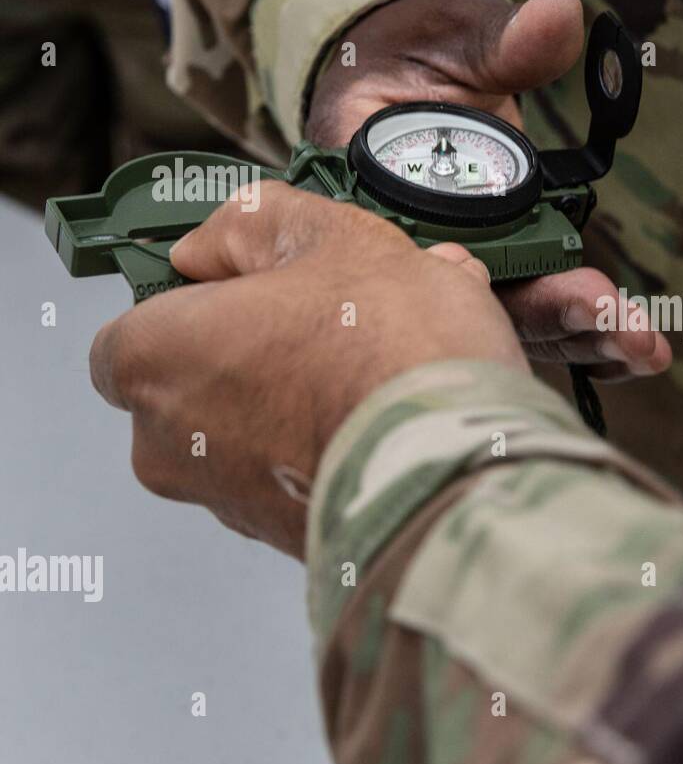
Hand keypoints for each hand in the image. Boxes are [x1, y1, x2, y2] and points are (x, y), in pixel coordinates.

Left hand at [89, 182, 525, 558]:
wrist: (458, 471)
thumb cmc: (391, 357)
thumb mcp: (337, 239)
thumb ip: (258, 223)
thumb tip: (218, 240)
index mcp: (153, 359)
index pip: (143, 323)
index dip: (211, 297)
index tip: (270, 285)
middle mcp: (170, 445)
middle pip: (208, 379)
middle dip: (273, 349)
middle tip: (347, 321)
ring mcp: (230, 502)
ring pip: (264, 428)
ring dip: (316, 394)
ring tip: (398, 362)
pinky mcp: (291, 540)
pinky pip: (308, 473)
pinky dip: (344, 442)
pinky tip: (406, 410)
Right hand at [305, 0, 670, 380]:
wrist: (411, 72)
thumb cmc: (412, 51)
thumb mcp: (447, 33)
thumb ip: (497, 38)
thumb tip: (557, 18)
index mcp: (375, 200)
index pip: (425, 257)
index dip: (490, 279)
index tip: (557, 289)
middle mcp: (415, 251)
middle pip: (478, 310)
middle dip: (558, 323)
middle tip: (630, 339)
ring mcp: (463, 269)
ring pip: (517, 320)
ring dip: (585, 339)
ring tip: (648, 352)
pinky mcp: (505, 270)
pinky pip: (542, 309)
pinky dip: (590, 330)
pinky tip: (642, 352)